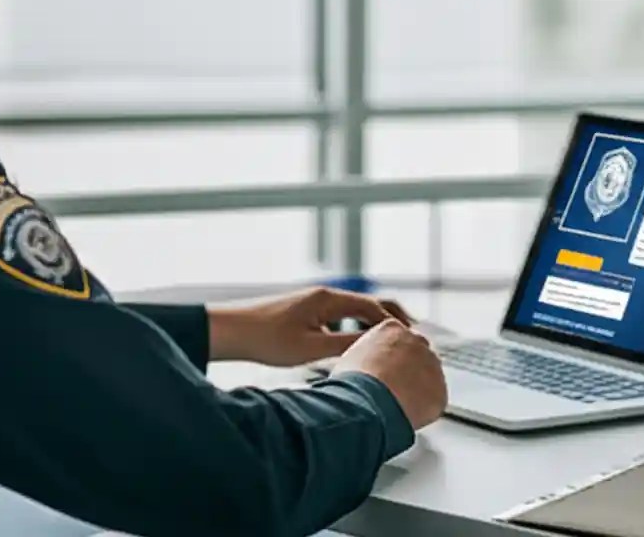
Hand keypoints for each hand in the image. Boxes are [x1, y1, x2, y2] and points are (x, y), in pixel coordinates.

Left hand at [206, 287, 411, 366]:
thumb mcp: (311, 348)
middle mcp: (324, 296)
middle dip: (392, 319)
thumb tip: (376, 346)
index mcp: (329, 299)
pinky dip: (355, 327)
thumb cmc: (265, 338)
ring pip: (354, 311)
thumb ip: (346, 346)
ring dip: (374, 324)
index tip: (413, 338)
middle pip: (369, 304)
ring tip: (390, 342)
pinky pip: (339, 317)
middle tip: (412, 335)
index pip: (375, 306)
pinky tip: (356, 344)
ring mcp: (314, 303)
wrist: (230, 330)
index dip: (397, 323)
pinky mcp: (304, 312)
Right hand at [333, 320, 447, 429]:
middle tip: (393, 390)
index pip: (398, 340)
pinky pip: (434, 401)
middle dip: (410, 371)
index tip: (384, 371)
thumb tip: (366, 368)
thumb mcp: (351, 358)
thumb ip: (367, 357)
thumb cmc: (352, 382)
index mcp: (392, 329)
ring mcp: (432, 366)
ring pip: (429, 378)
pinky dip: (424, 410)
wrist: (366, 402)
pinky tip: (405, 415)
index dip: (391, 359)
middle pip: (418, 355)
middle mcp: (417, 342)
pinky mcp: (440, 391)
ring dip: (418, 390)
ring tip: (396, 406)